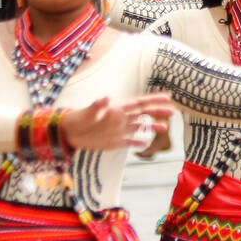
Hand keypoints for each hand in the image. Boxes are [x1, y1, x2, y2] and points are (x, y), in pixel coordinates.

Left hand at [59, 94, 174, 151]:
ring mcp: (118, 130)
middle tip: (173, 111)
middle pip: (143, 114)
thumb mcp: (86, 113)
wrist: (67, 133)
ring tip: (165, 127)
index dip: (153, 99)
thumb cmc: (76, 119)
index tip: (167, 96)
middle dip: (158, 111)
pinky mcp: (113, 141)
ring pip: (139, 127)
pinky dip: (137, 143)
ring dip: (151, 126)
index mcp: (117, 109)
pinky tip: (145, 144)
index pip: (139, 103)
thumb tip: (106, 97)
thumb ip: (97, 106)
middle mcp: (120, 118)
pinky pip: (128, 142)